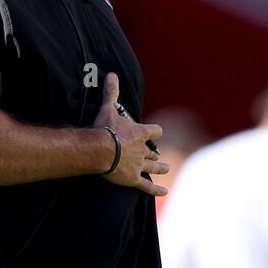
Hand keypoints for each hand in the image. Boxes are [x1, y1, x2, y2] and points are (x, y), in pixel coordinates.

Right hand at [94, 73, 167, 196]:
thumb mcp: (108, 108)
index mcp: (140, 133)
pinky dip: (156, 190)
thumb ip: (111, 93)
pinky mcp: (133, 179)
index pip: (155, 131)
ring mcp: (139, 165)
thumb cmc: (104, 128)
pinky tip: (165, 193)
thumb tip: (111, 74)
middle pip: (154, 151)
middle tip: (159, 155)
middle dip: (156, 153)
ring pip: (154, 167)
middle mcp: (143, 150)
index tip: (157, 132)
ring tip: (166, 168)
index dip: (156, 132)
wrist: (101, 150)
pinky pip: (147, 186)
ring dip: (160, 167)